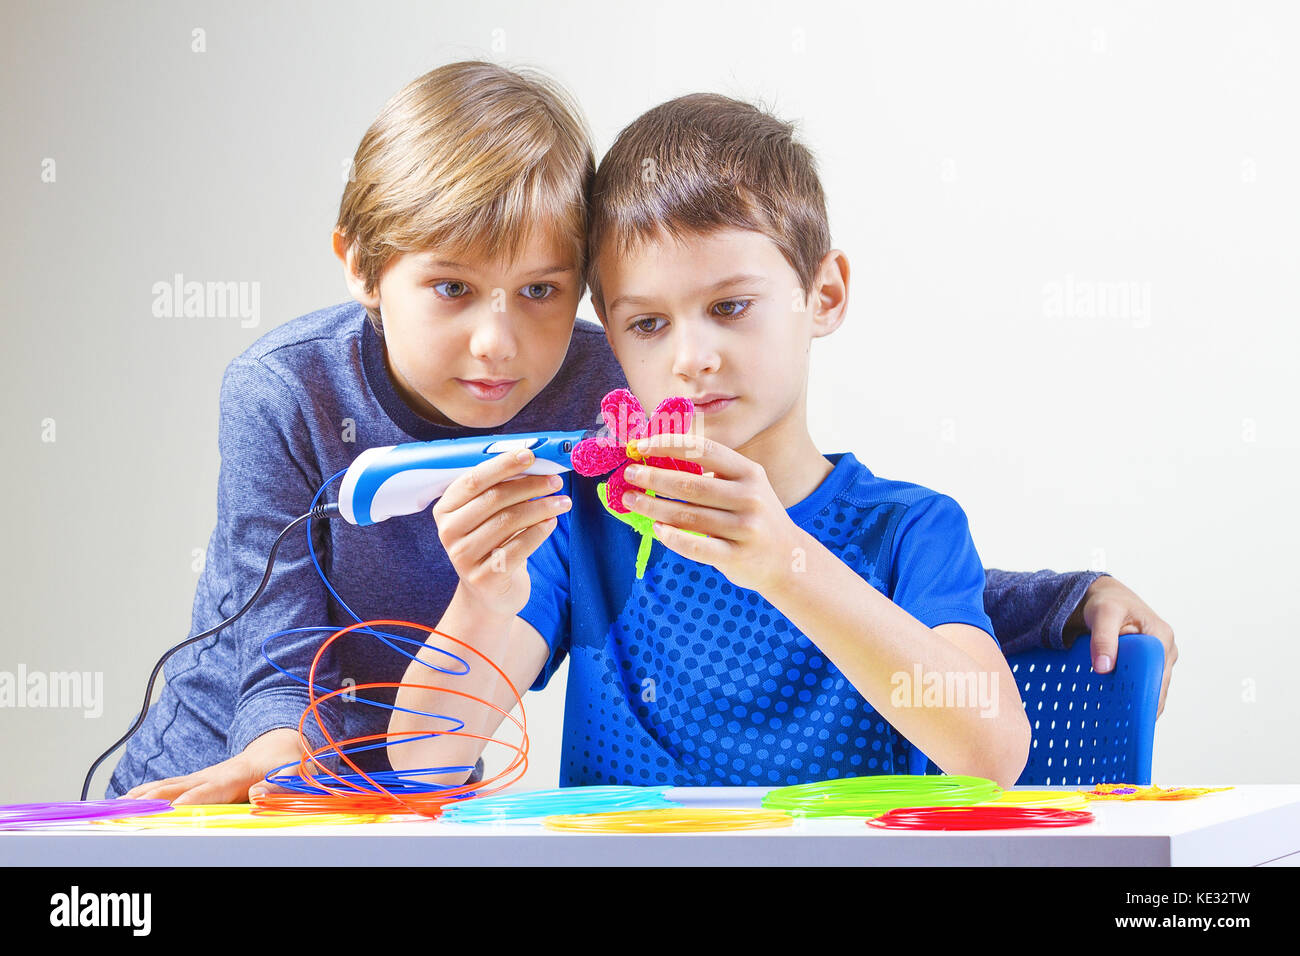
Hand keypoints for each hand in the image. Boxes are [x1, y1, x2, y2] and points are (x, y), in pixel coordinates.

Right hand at [122, 728, 305, 804]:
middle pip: (176, 788)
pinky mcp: (196, 782)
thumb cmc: (287, 761)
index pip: (209, 790)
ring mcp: (201, 777)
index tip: (170, 812)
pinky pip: (167, 788)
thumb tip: (257, 795)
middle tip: (124, 813)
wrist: (278, 744)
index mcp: (236, 775)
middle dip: (152, 800)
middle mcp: (212, 775)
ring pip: (167, 786)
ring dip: (142, 797)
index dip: (190, 801)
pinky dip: (145, 795)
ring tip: (114, 809)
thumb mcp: (294, 772)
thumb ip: (278, 785)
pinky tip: (126, 803)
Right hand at [432, 447, 571, 617]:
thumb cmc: (493, 544)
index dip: (502, 465)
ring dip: (541, 508)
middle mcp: (449, 532)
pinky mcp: (484, 577)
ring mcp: (463, 556)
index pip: (473, 480)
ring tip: (563, 502)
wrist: (489, 593)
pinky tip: (552, 522)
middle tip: (555, 481)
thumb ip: (501, 490)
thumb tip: (534, 462)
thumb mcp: (489, 516)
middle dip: (530, 486)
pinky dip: (539, 531)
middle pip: (493, 499)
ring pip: (508, 521)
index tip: (530, 454)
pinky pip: (518, 547)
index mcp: (446, 509)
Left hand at [618, 433, 801, 594]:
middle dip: (654, 477)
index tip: (641, 446)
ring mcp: (745, 528)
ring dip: (653, 506)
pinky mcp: (737, 556)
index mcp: (749, 472)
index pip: (705, 450)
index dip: (670, 445)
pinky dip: (672, 537)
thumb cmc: (754, 516)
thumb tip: (659, 459)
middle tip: (629, 474)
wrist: (788, 559)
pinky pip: (696, 546)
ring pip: (688, 516)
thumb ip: (713, 473)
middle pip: (691, 484)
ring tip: (631, 500)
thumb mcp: (746, 486)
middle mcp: (750, 497)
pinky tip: (656, 528)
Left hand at [1066, 575, 1177, 715]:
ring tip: (1116, 725)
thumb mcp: (1103, 614)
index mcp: (1160, 637)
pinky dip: (1128, 696)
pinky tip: (1113, 711)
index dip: (1147, 698)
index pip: (1158, 676)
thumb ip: (1103, 638)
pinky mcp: (1144, 666)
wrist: (1104, 598)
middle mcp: (1163, 650)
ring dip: (1134, 704)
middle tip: (1121, 728)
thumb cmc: (1107, 601)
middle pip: (1156, 687)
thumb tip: (1104, 667)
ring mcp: (1155, 660)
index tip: (1133, 717)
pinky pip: (1139, 685)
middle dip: (1141, 707)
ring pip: (1149, 689)